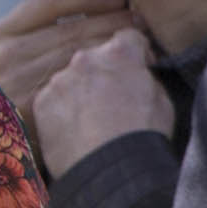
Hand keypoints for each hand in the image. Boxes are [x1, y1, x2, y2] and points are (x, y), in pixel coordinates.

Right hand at [0, 0, 137, 108]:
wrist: (1, 150)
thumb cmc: (14, 103)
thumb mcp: (10, 63)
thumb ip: (37, 39)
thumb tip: (89, 15)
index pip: (48, 2)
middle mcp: (2, 55)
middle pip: (71, 28)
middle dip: (112, 20)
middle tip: (140, 20)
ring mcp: (17, 82)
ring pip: (81, 52)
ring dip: (117, 44)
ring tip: (144, 42)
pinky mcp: (36, 107)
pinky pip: (83, 81)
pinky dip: (110, 72)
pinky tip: (131, 71)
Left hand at [24, 25, 178, 178]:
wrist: (109, 171)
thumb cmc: (142, 138)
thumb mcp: (163, 102)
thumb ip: (148, 79)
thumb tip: (141, 76)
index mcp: (121, 52)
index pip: (128, 37)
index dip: (136, 53)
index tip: (139, 68)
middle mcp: (86, 57)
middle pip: (96, 55)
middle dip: (105, 71)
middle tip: (114, 98)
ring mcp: (61, 79)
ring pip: (72, 77)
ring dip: (81, 90)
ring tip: (93, 119)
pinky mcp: (43, 102)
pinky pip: (53, 99)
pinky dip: (63, 110)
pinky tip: (76, 130)